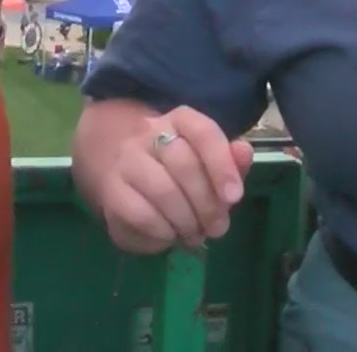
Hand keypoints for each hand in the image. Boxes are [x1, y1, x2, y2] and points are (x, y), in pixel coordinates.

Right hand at [93, 106, 254, 253]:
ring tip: (195, 234)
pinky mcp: (112, 191)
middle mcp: (149, 133)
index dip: (222, 165)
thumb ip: (229, 161)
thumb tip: (244, 153)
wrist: (119, 170)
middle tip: (217, 228)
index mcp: (180, 121)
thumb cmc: (175, 169)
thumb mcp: (206, 163)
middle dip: (207, 204)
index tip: (234, 197)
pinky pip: (142, 214)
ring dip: (186, 221)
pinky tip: (170, 235)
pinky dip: (163, 231)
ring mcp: (127, 160)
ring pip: (164, 191)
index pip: (203, 132)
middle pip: (184, 165)